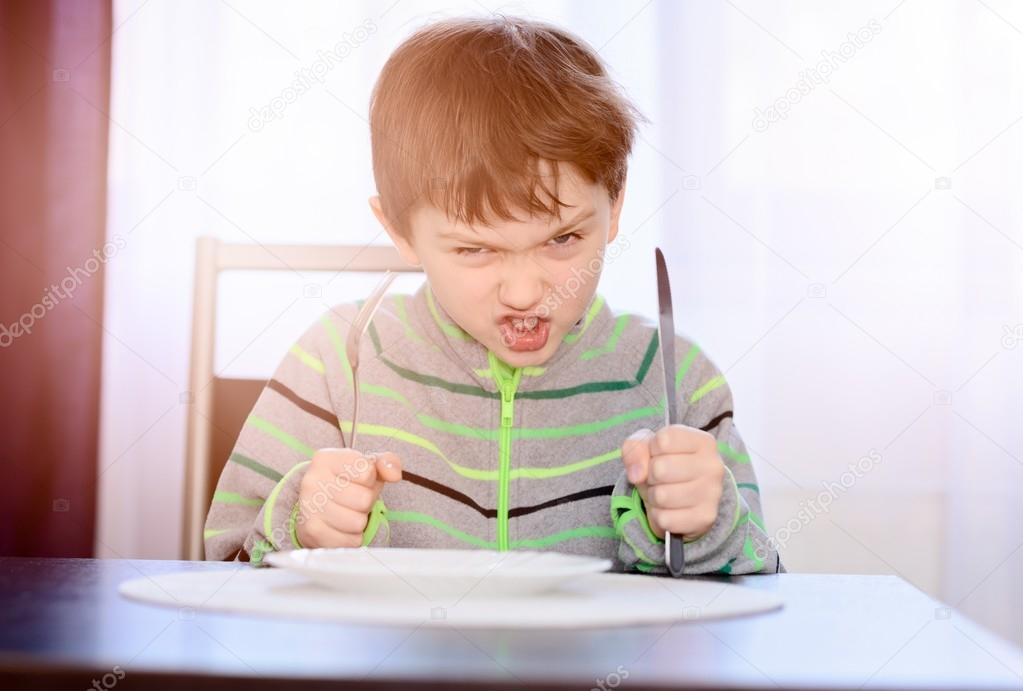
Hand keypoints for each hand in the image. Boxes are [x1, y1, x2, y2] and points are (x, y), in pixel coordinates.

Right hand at [296, 448, 401, 547]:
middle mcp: (312, 480)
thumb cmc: (346, 483)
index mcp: (326, 458)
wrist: (316, 507)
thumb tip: (394, 475)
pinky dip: (352, 538)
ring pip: (358, 522)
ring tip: (347, 512)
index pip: (367, 472)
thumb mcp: (367, 466)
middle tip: (354, 500)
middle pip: (363, 499)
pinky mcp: (312, 532)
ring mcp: (309, 507)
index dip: (371, 479)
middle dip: (366, 502)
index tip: (359, 479)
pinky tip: (341, 528)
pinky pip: (351, 541)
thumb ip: (386, 463)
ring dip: (359, 521)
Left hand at [621, 425, 724, 540]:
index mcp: (704, 442)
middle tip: (659, 478)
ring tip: (664, 493)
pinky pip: (664, 519)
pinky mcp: (705, 519)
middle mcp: (713, 466)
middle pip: (660, 468)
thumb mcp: (646, 448)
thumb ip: (635, 449)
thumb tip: (637, 475)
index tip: (660, 455)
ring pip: (661, 496)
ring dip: (654, 497)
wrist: (684, 500)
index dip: (652, 450)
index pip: (664, 440)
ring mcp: (713, 494)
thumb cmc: (665, 466)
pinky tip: (670, 509)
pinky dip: (659, 516)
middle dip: (651, 475)